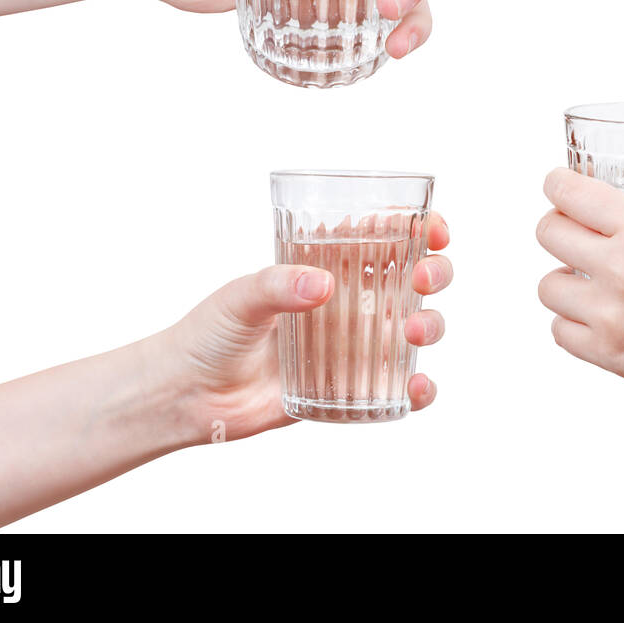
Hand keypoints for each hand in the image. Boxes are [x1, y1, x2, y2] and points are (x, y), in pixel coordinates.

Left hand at [162, 213, 451, 442]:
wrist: (187, 394)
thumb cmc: (209, 332)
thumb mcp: (239, 297)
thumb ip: (278, 286)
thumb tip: (322, 286)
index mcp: (330, 265)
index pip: (389, 236)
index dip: (423, 228)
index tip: (434, 230)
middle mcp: (352, 301)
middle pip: (417, 278)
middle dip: (436, 272)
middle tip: (422, 279)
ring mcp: (355, 345)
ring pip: (419, 327)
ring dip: (433, 324)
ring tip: (414, 332)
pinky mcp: (350, 387)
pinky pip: (398, 387)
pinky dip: (419, 389)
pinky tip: (417, 388)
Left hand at [536, 167, 623, 422]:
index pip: (571, 193)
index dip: (557, 184)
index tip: (556, 184)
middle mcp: (622, 266)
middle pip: (547, 233)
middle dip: (556, 227)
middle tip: (570, 232)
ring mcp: (612, 314)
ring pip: (547, 286)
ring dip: (562, 281)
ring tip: (582, 282)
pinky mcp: (611, 356)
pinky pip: (560, 332)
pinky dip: (571, 324)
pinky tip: (591, 319)